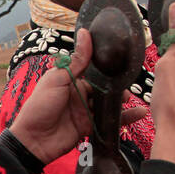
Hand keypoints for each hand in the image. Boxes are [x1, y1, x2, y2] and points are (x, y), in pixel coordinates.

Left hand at [9, 29, 150, 164]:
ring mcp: (86, 110)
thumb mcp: (58, 79)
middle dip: (118, 83)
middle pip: (105, 85)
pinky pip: (111, 120)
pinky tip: (140, 113)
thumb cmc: (40, 106)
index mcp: (71, 79)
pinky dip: (126, 117)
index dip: (106, 64)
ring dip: (122, 99)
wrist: (34, 140)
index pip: (93, 68)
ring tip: (130, 97)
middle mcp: (80, 93)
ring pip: (110, 102)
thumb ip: (77, 61)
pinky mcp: (91, 126)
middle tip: (127, 81)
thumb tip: (85, 33)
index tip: (122, 57)